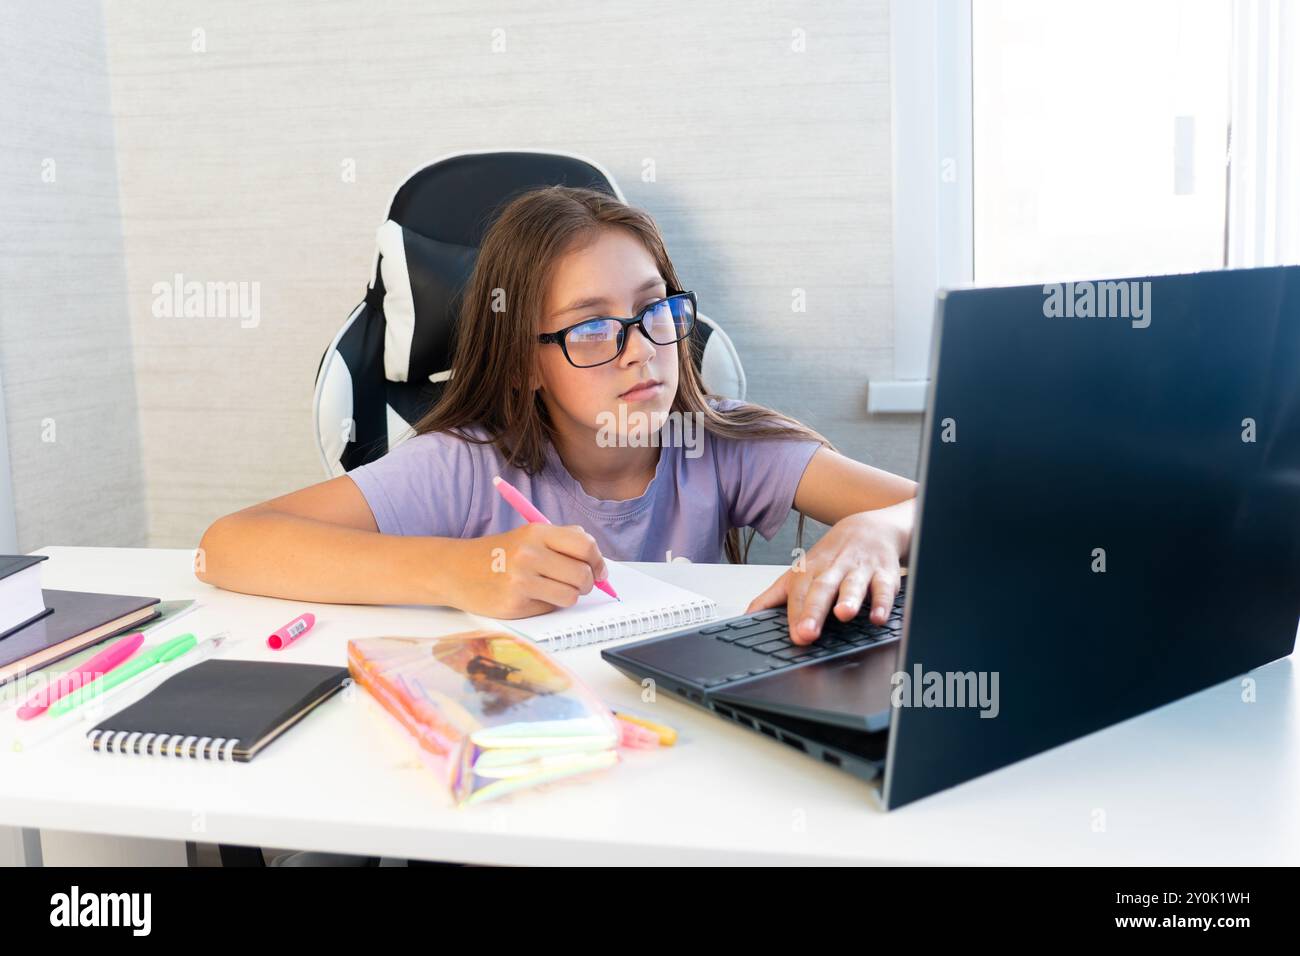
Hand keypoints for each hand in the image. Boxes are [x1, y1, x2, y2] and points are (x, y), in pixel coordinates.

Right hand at [450, 524, 608, 618]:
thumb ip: (562, 540)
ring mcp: (522, 580)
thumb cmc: (498, 554)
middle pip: (583, 574)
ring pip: (571, 595)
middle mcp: (530, 554)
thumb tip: (597, 560)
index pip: (585, 546)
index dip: (598, 561)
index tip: (599, 571)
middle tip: (580, 584)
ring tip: (553, 590)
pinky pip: (550, 608)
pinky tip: (531, 596)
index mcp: (537, 532)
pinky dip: (548, 605)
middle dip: (588, 583)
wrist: (455, 570)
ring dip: (569, 596)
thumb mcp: (528, 536)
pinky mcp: (515, 604)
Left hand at [744, 511, 903, 644]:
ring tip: (843, 614)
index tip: (794, 635)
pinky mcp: (884, 574)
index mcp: (809, 572)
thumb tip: (746, 616)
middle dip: (814, 611)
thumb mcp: (799, 573)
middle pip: (821, 589)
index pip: (798, 594)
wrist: (869, 529)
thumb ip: (772, 597)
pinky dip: (883, 603)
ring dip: (849, 600)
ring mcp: (859, 571)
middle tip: (808, 633)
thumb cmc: (832, 557)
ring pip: (853, 585)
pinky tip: (879, 618)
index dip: (795, 615)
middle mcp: (833, 570)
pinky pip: (885, 589)